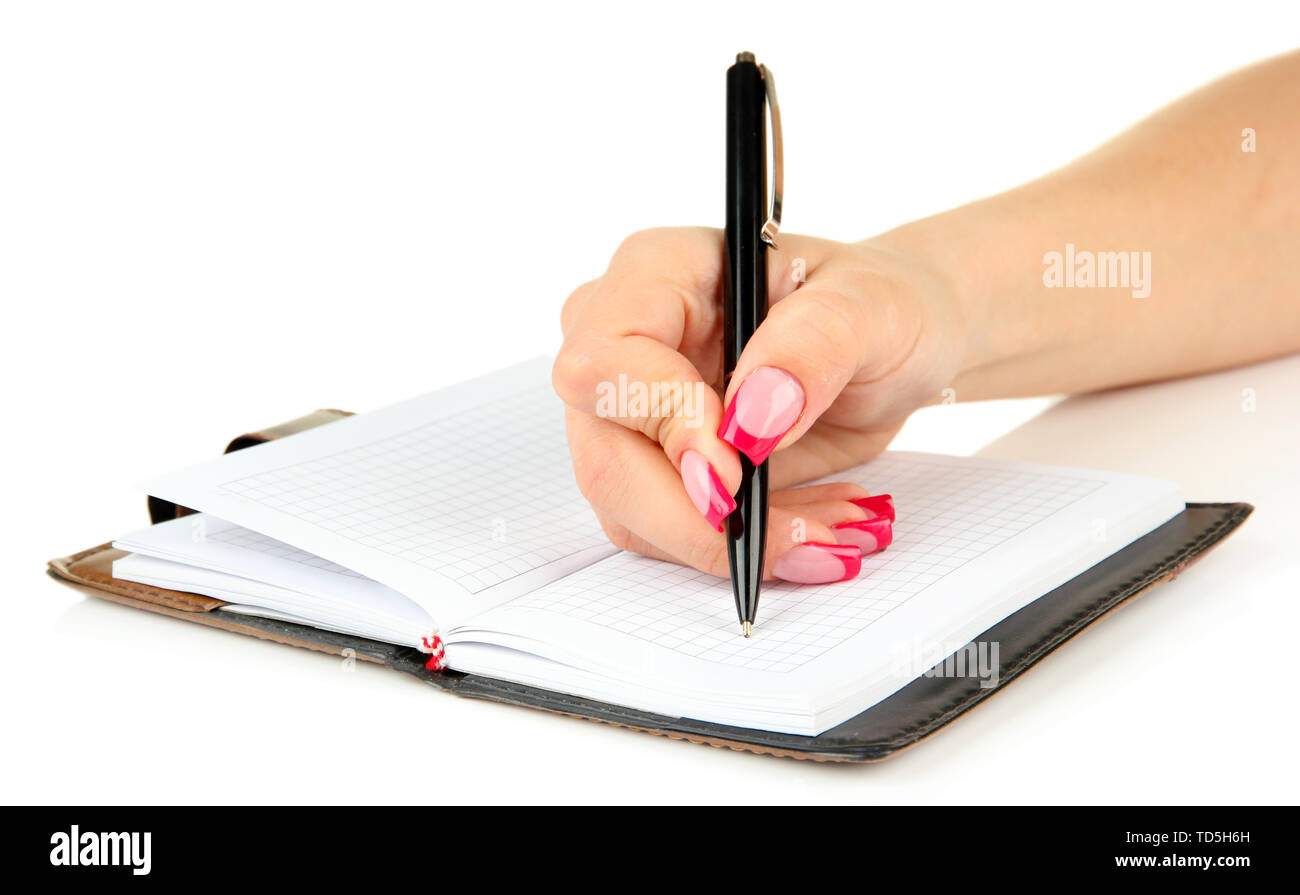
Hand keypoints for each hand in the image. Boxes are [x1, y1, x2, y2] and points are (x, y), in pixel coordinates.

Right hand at [553, 227, 966, 581]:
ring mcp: (630, 414)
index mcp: (655, 274)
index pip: (604, 362)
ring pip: (634, 515)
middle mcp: (624, 344)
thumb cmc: (877, 304)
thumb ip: (811, 348)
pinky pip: (673, 535)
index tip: (738, 470)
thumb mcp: (869, 307)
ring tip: (834, 528)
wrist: (891, 345)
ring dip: (738, 542)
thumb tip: (751, 420)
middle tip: (805, 539)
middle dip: (702, 521)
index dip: (663, 424)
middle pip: (606, 459)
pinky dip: (750, 546)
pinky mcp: (656, 470)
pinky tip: (814, 523)